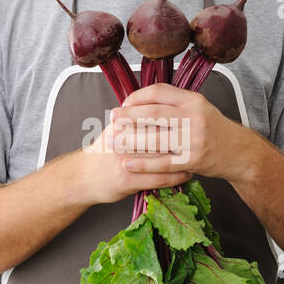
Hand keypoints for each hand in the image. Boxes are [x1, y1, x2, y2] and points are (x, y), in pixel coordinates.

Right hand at [73, 115, 192, 205]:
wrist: (82, 177)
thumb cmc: (103, 152)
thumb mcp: (115, 128)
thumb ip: (136, 117)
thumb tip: (162, 103)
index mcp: (121, 123)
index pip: (153, 114)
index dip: (175, 116)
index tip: (193, 118)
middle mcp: (122, 139)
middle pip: (160, 133)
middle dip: (183, 135)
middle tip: (201, 136)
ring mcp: (124, 160)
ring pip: (162, 156)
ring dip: (183, 157)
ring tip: (198, 156)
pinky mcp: (127, 180)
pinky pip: (158, 177)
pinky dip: (176, 176)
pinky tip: (187, 174)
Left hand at [109, 83, 254, 182]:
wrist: (240, 153)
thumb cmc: (215, 129)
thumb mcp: (199, 108)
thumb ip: (174, 102)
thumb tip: (140, 100)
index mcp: (193, 100)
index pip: (158, 92)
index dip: (136, 98)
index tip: (124, 104)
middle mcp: (194, 118)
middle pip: (153, 114)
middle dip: (128, 117)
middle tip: (112, 119)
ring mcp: (194, 140)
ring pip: (154, 139)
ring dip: (130, 141)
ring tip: (113, 142)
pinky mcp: (192, 161)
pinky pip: (162, 163)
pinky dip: (142, 164)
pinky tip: (127, 162)